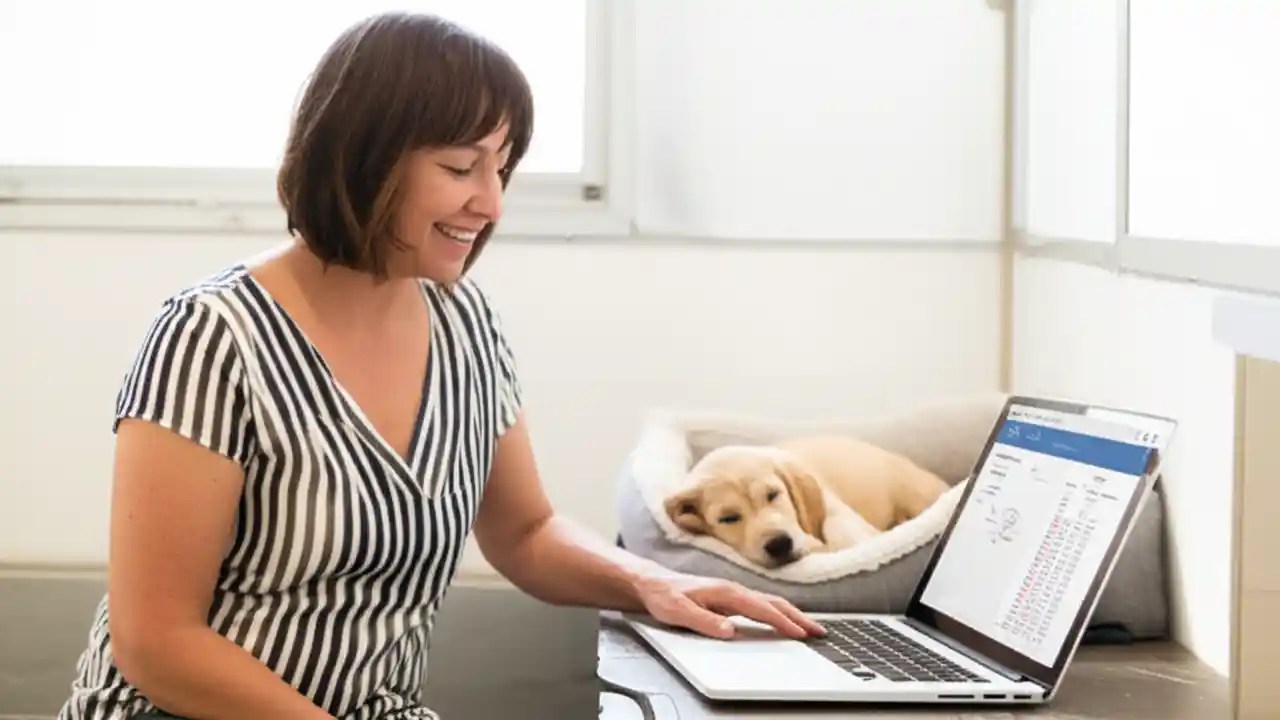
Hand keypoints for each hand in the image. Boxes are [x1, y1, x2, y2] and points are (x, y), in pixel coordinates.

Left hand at [633, 571, 826, 639]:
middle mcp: (733, 590)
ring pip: (769, 603)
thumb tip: (730, 631)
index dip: (783, 622)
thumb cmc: (663, 595)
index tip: (800, 633)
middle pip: (773, 603)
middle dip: (798, 617)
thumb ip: (704, 621)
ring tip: (809, 628)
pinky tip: (783, 620)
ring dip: (791, 615)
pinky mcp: (729, 598)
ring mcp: (733, 593)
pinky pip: (761, 605)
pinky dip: (778, 613)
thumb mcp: (678, 611)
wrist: (652, 583)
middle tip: (819, 632)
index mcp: (726, 592)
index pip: (762, 609)